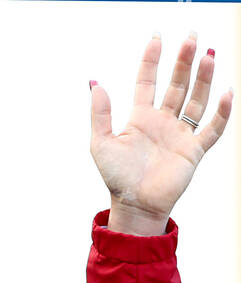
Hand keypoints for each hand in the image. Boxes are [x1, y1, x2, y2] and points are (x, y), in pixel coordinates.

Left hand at [89, 33, 231, 222]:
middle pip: (176, 85)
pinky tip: (226, 93)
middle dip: (184, 61)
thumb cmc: (117, 179)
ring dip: (203, 79)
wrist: (134, 207)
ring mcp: (179, 135)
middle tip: (192, 37)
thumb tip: (95, 84)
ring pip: (195, 101)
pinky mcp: (193, 151)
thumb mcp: (101, 144)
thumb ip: (100, 114)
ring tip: (208, 55)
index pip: (147, 82)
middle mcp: (162, 123)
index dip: (152, 60)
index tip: (157, 37)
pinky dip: (221, 113)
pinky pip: (212, 129)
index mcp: (141, 119)